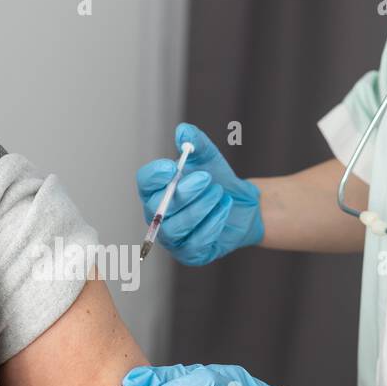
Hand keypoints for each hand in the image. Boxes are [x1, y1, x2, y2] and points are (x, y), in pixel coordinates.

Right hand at [135, 122, 263, 265]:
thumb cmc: (218, 183)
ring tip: (219, 194)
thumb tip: (183, 131)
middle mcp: (158, 217)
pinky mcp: (190, 254)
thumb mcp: (209, 159)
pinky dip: (212, 225)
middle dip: (183, 193)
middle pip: (158, 209)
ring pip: (175, 228)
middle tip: (206, 179)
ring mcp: (172, 239)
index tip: (173, 166)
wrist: (242, 207)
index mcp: (156, 191)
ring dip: (199, 209)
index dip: (154, 176)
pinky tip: (223, 209)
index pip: (144, 183)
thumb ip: (196, 143)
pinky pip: (194, 244)